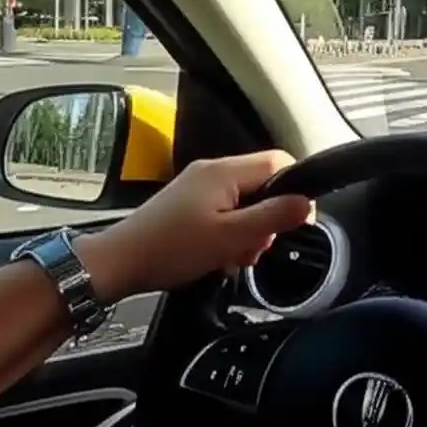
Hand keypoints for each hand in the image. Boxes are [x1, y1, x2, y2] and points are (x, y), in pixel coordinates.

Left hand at [77, 151, 312, 302]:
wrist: (120, 262)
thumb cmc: (171, 249)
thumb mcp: (230, 237)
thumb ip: (272, 217)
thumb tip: (307, 203)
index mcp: (224, 171)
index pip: (279, 163)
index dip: (295, 191)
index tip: (296, 223)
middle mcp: (213, 171)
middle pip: (264, 185)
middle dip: (268, 219)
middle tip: (254, 248)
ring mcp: (199, 186)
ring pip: (246, 202)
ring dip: (249, 231)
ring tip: (233, 256)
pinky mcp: (190, 203)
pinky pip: (226, 211)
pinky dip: (230, 232)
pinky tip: (219, 255)